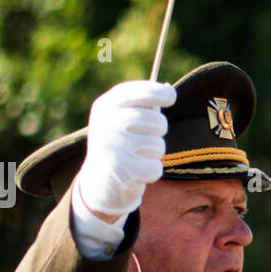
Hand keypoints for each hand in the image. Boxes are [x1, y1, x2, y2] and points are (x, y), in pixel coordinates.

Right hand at [74, 80, 176, 216]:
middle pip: (155, 121)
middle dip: (160, 128)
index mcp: (105, 106)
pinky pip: (155, 167)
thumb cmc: (120, 144)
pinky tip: (137, 172)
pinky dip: (152, 172)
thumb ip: (142, 106)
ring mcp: (113, 147)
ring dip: (155, 153)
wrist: (99, 181)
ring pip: (158, 145)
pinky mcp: (121, 170)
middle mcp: (106, 123)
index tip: (171, 96)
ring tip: (138, 156)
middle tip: (152, 134)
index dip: (157, 93)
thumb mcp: (122, 119)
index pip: (137, 93)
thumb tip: (168, 90)